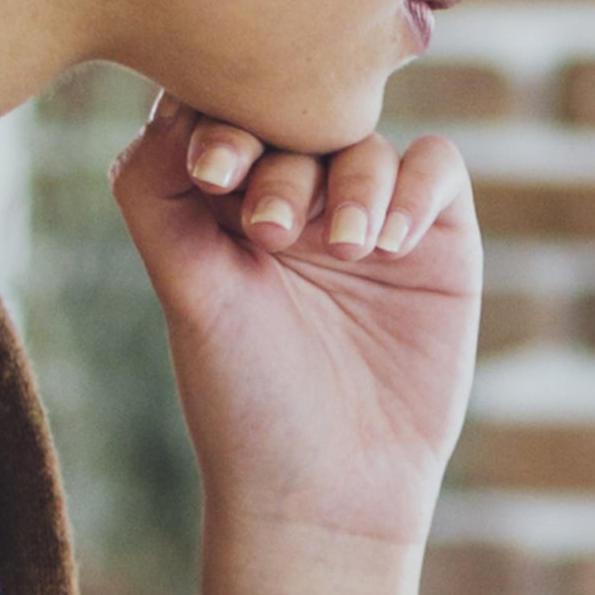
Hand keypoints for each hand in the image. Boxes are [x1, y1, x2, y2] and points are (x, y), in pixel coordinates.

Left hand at [111, 94, 479, 555]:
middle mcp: (298, 198)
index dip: (220, 119)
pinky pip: (436, 169)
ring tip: (347, 250)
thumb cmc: (244, 398)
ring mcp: (369, 215)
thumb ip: (157, 192)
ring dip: (352, 184)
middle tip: (273, 232)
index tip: (213, 175)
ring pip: (366, 141)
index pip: (223, 113)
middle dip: (284, 163)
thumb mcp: (186, 288)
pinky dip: (414, 190)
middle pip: (298, 119)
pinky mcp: (437, 240)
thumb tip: (171, 103)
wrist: (330, 492)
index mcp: (226, 204)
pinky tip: (388, 247)